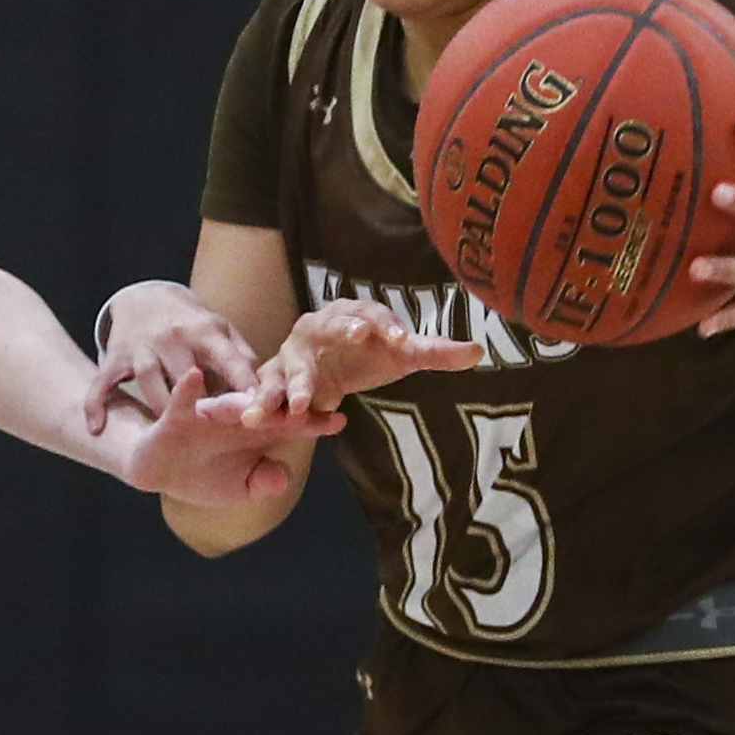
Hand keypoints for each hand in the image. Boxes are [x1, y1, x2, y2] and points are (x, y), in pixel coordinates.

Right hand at [86, 281, 262, 432]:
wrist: (145, 298)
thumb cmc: (193, 325)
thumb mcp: (222, 332)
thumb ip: (243, 359)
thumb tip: (267, 389)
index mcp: (206, 333)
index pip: (230, 361)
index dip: (244, 387)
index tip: (258, 413)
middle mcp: (173, 338)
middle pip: (188, 375)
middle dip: (202, 404)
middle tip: (217, 433)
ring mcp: (142, 348)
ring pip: (149, 383)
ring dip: (159, 408)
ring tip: (170, 434)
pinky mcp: (115, 357)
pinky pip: (103, 383)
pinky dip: (96, 405)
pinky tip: (97, 428)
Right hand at [115, 367, 345, 502]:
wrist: (157, 470)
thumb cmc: (202, 476)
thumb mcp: (237, 488)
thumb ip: (260, 483)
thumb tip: (282, 478)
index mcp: (254, 432)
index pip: (288, 425)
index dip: (313, 423)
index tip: (340, 419)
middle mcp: (235, 417)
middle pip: (263, 408)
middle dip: (283, 405)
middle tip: (305, 399)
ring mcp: (206, 413)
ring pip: (228, 403)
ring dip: (243, 399)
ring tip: (263, 393)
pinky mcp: (177, 415)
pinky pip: (182, 399)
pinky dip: (186, 389)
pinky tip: (192, 376)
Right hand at [198, 298, 480, 424]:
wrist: (323, 364)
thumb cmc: (366, 355)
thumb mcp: (400, 356)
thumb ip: (434, 353)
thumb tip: (479, 350)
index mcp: (356, 315)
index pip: (375, 315)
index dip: (389, 325)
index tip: (403, 340)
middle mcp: (323, 325)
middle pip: (332, 325)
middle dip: (343, 332)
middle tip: (359, 338)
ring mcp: (296, 349)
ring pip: (293, 363)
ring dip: (292, 384)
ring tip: (295, 406)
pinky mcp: (276, 373)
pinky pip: (268, 387)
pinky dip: (261, 402)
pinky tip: (255, 419)